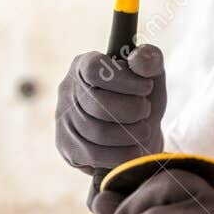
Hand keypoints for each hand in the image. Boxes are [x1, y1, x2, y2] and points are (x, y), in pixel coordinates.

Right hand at [55, 44, 165, 174]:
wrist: (134, 134)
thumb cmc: (140, 99)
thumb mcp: (151, 75)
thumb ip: (150, 60)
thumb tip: (138, 59)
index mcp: (83, 65)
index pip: (95, 69)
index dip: (124, 80)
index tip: (146, 87)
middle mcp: (67, 90)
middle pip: (99, 104)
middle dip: (133, 110)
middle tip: (146, 111)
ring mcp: (63, 119)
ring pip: (97, 132)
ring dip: (131, 133)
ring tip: (144, 130)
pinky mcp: (66, 146)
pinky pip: (94, 154)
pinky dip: (122, 154)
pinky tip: (136, 149)